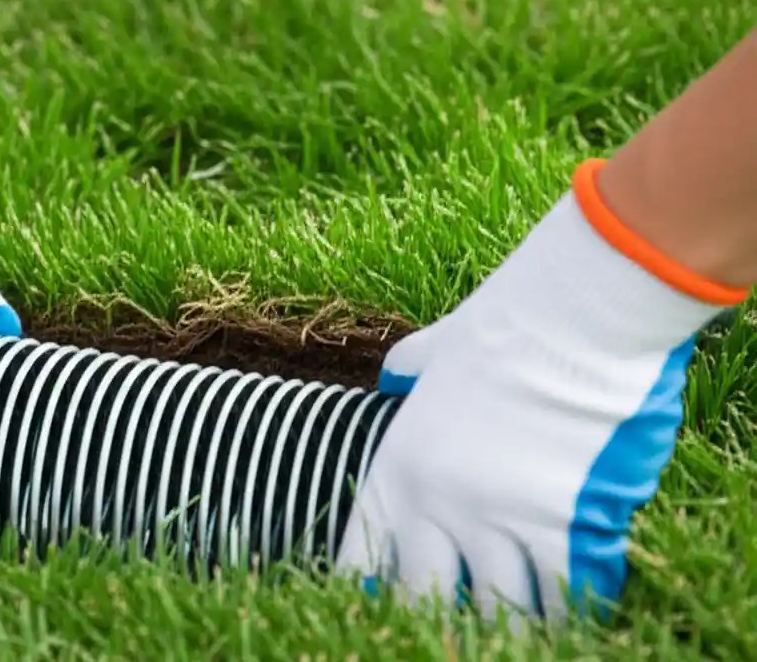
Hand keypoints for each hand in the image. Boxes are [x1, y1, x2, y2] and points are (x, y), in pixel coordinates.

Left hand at [335, 160, 730, 622]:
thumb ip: (410, 371)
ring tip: (515, 626)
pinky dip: (576, 608)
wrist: (576, 315)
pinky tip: (578, 610)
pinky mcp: (567, 526)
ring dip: (511, 622)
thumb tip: (391, 374)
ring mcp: (501, 521)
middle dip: (441, 616)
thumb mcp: (436, 350)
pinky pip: (569, 596)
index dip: (372, 591)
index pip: (363, 559)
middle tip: (456, 623)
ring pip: (500, 613)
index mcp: (399, 468)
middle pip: (426, 599)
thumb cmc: (507, 322)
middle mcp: (440, 506)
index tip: (378, 610)